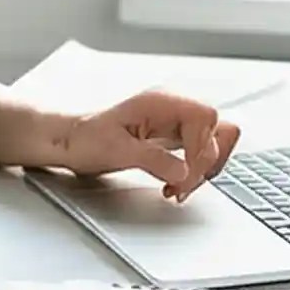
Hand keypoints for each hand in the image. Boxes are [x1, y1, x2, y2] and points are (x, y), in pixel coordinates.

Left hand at [59, 89, 240, 202]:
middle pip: (218, 129)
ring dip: (203, 169)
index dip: (202, 147)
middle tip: (181, 185)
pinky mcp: (173, 136)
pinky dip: (195, 171)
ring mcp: (174, 121)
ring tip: (178, 187)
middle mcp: (172, 107)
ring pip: (214, 142)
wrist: (70, 140)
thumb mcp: (115, 150)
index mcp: (161, 101)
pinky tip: (174, 183)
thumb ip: (152, 159)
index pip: (206, 116)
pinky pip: (200, 151)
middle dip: (205, 163)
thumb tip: (183, 170)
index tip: (184, 173)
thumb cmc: (85, 137)